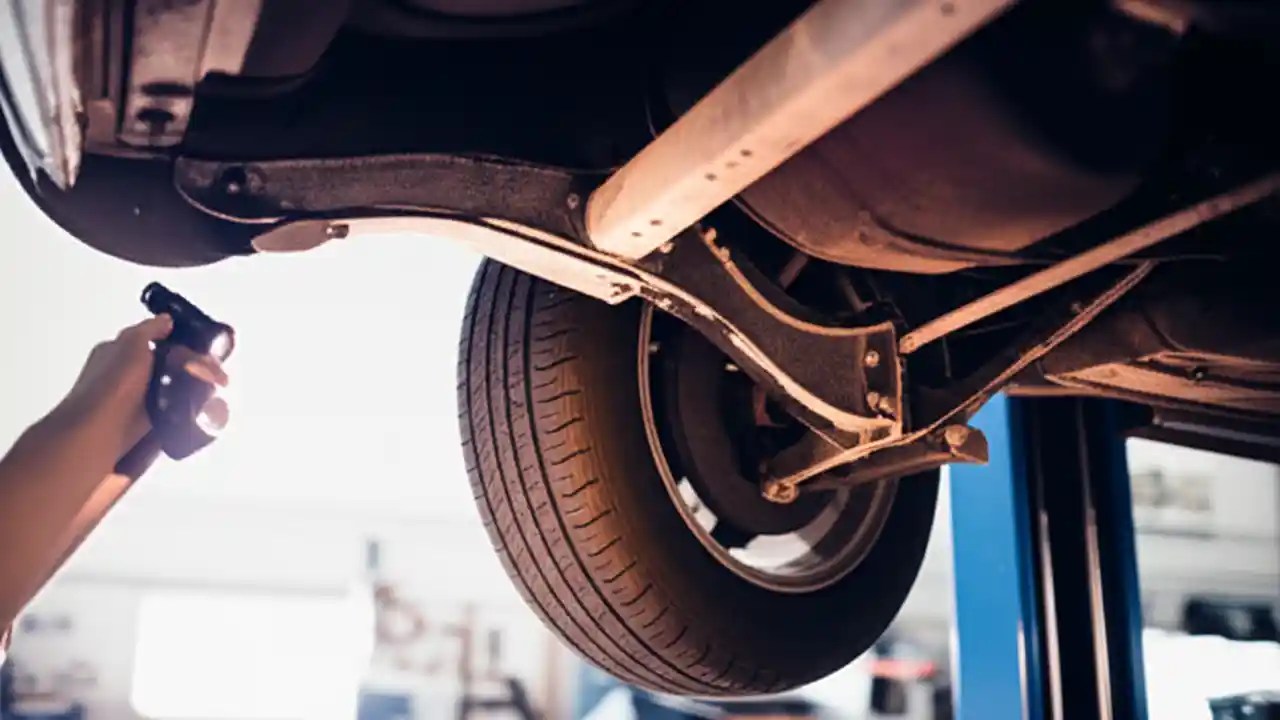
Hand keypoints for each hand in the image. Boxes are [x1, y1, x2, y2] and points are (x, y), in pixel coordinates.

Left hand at [54, 316, 228, 459]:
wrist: (98, 434)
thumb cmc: (113, 385)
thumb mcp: (131, 344)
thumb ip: (150, 329)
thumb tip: (167, 320)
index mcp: (120, 353)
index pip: (160, 343)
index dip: (186, 346)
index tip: (208, 354)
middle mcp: (129, 377)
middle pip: (173, 367)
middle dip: (197, 371)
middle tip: (218, 379)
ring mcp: (139, 402)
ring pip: (179, 392)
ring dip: (198, 392)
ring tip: (214, 396)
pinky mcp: (149, 427)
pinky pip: (178, 415)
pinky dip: (193, 413)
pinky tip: (204, 413)